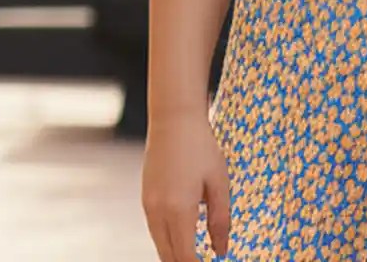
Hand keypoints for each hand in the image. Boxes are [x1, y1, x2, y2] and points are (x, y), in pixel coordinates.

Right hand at [142, 113, 230, 260]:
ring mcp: (147, 205)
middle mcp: (158, 212)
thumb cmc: (201, 148)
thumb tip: (222, 251)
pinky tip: (183, 237)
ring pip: (159, 244)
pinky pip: (155, 229)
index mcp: (179, 210)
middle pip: (168, 256)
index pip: (186, 257)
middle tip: (204, 261)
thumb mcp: (219, 183)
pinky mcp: (145, 197)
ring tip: (196, 255)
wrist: (173, 119)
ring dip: (175, 254)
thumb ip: (220, 220)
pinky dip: (168, 239)